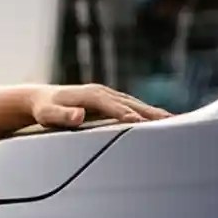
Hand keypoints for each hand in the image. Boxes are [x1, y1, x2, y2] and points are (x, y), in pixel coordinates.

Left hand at [29, 84, 172, 127]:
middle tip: (174, 123)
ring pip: (136, 104)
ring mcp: (107, 96)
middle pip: (132, 103)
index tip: (143, 125)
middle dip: (152, 114)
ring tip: (177, 123)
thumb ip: (62, 116)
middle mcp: (102, 93)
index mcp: (91, 95)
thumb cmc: (44, 109)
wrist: (40, 98)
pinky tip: (161, 122)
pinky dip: (147, 114)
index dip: (128, 115)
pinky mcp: (109, 102)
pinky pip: (132, 107)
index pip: (114, 107)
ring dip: (155, 113)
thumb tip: (79, 115)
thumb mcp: (48, 115)